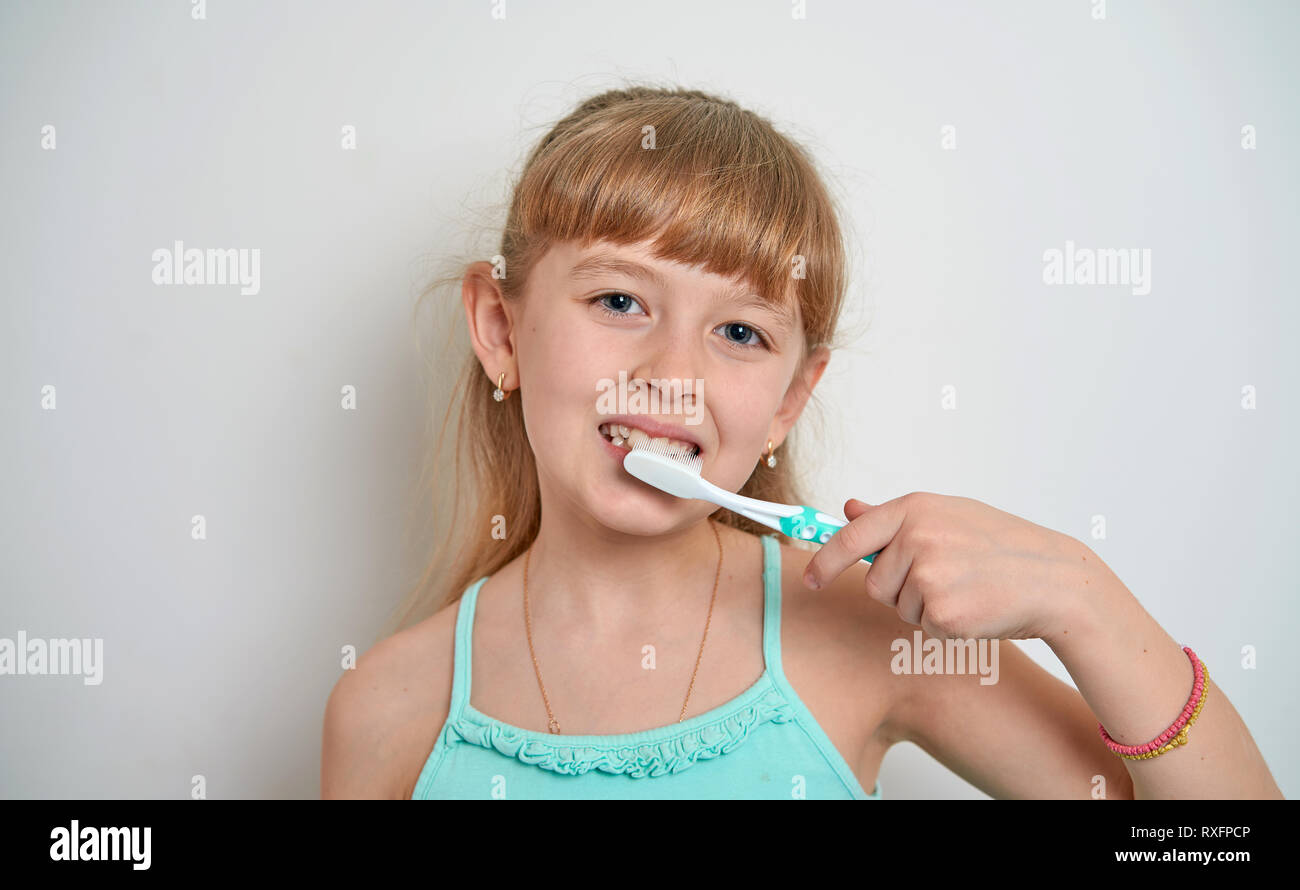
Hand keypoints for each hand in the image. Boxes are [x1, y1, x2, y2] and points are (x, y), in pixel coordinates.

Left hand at [801, 492, 1106, 641]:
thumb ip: (892, 517)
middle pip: (874, 582)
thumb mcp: (947, 515)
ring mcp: (927, 574)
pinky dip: (945, 625)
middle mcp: (916, 537)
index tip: (810, 580)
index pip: (850, 536)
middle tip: (947, 577)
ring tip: (965, 587)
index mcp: (914, 508)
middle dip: (900, 589)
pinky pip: (923, 627)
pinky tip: (975, 607)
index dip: (824, 561)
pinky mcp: (941, 611)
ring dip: (925, 606)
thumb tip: (849, 508)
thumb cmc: (1001, 545)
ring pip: (898, 607)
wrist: (1052, 578)